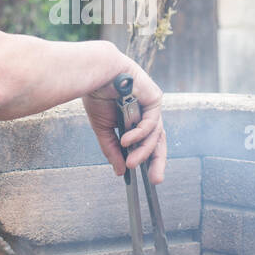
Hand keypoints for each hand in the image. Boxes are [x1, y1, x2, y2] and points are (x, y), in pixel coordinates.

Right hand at [82, 63, 165, 183]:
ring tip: (131, 162)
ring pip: (155, 135)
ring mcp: (151, 106)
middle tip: (155, 180)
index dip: (147, 159)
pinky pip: (151, 123)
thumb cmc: (98, 95)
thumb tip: (121, 171)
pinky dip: (140, 134)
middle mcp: (146, 113)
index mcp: (135, 119)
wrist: (95, 74)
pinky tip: (127, 140)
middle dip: (157, 161)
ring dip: (143, 151)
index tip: (146, 179)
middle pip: (158, 141)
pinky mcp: (154, 98)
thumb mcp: (104, 129)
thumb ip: (113, 149)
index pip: (147, 142)